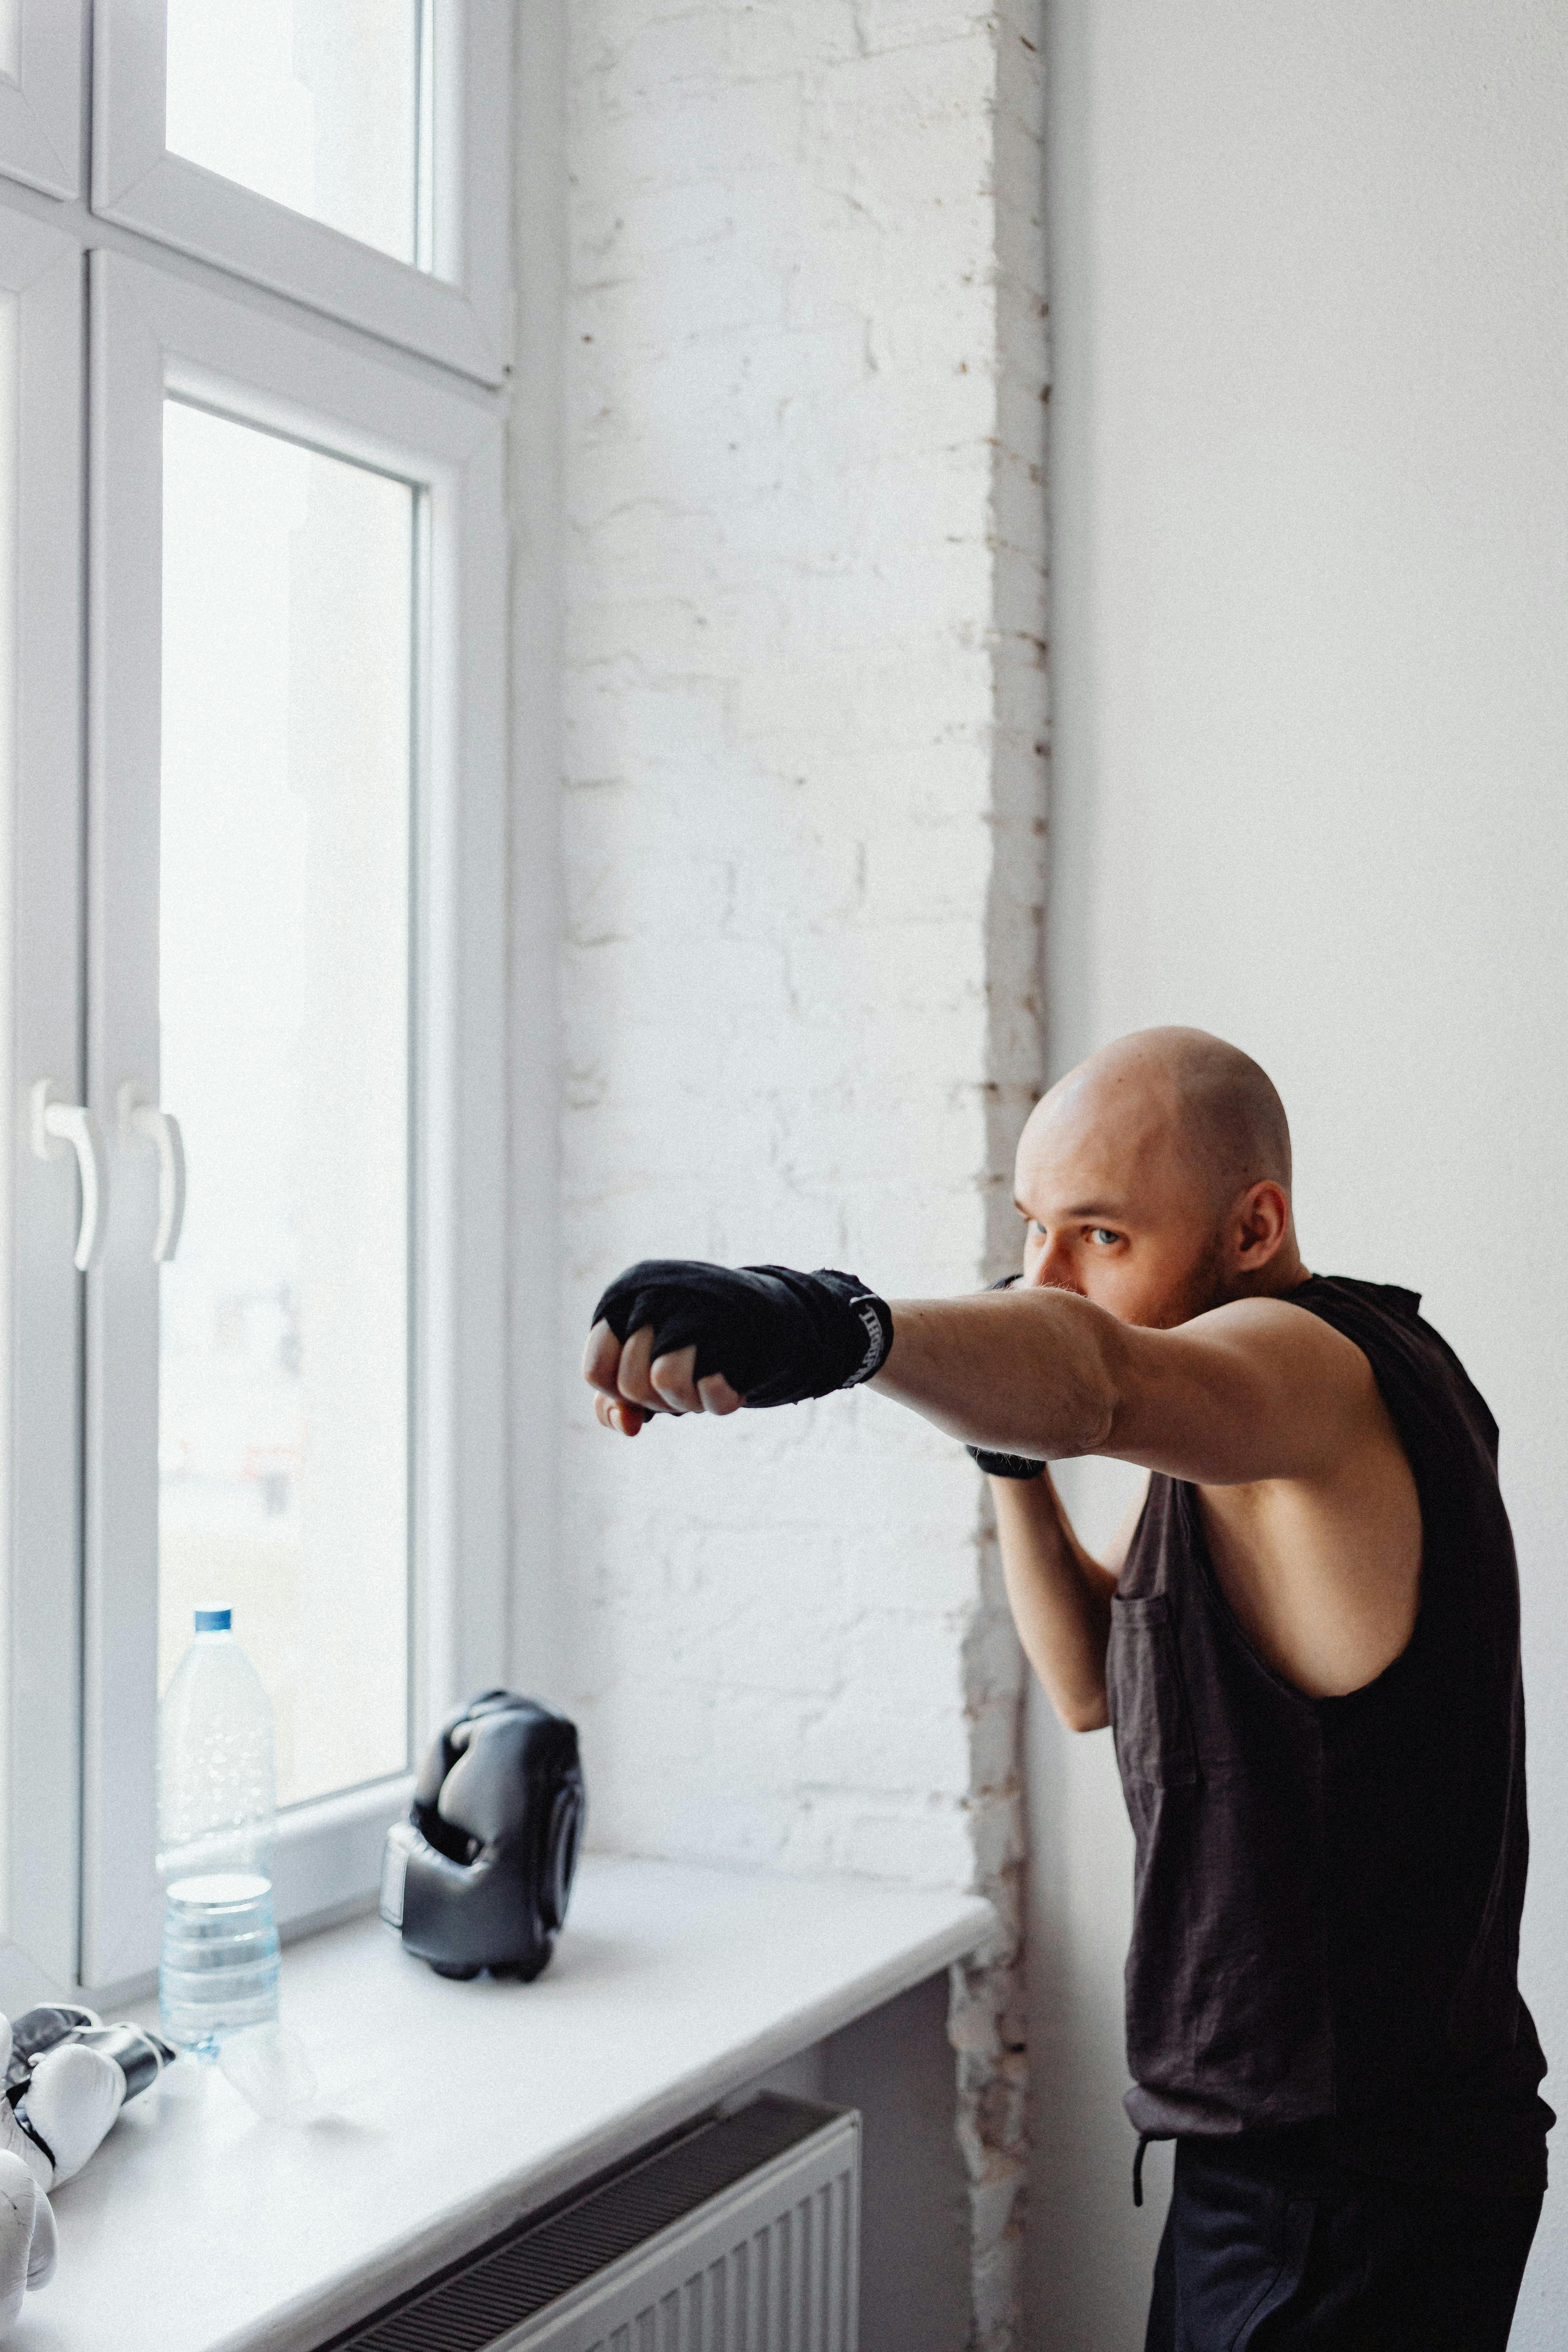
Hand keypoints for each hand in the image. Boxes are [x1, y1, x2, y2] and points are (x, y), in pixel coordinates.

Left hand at [582, 1259, 892, 1434]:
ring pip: (664, 1382)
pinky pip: (710, 1388)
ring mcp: (697, 1310)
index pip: (596, 1371)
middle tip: (684, 1382)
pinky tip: (731, 1381)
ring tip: (703, 1382)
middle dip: (658, 1402)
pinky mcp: (736, 1330)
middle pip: (631, 1385)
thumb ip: (618, 1396)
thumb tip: (628, 1426)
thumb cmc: (697, 1339)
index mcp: (626, 1296)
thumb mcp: (648, 1360)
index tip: (640, 1388)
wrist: (771, 1312)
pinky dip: (720, 1398)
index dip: (617, 1394)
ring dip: (687, 1402)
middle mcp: (656, 1294)